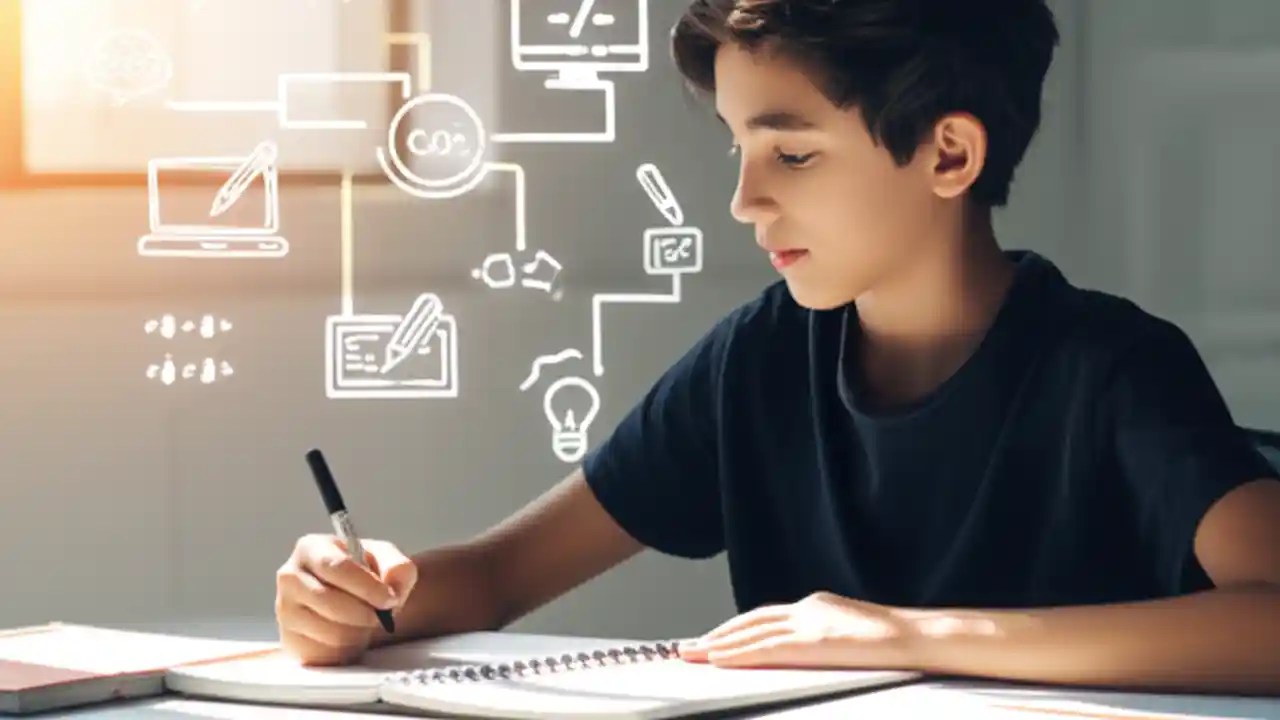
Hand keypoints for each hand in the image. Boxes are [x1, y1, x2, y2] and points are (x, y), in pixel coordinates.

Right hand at [275, 534, 417, 665]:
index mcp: (312, 549)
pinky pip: (324, 653)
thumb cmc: (364, 575)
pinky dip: (346, 649)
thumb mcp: (386, 560)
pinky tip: (351, 634)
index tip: (388, 599)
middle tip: (380, 615)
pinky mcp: (290, 641)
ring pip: (328, 631)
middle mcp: (290, 577)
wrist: (352, 599)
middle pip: (328, 601)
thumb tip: (392, 586)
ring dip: (357, 632)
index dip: (366, 586)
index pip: (335, 567)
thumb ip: (397, 566)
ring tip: (364, 622)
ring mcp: (285, 611)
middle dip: (363, 612)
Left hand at [677, 591, 918, 669]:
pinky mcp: (812, 642)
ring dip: (718, 645)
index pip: (765, 616)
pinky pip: (765, 649)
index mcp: (816, 605)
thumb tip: (808, 651)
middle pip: (750, 621)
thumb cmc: (893, 642)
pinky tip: (717, 660)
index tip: (713, 638)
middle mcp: (806, 608)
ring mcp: (808, 623)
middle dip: (718, 635)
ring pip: (750, 634)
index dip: (736, 627)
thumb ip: (824, 637)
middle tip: (689, 647)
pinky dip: (737, 653)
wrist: (916, 637)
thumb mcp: (850, 633)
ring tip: (691, 655)